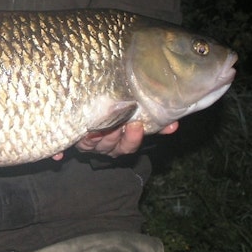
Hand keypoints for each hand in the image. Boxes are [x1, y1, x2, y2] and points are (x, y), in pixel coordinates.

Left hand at [63, 120, 179, 158]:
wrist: (95, 105)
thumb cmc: (121, 111)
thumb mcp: (138, 116)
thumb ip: (156, 122)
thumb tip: (174, 125)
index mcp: (122, 144)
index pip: (128, 146)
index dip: (133, 138)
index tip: (137, 125)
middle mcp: (106, 146)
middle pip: (112, 145)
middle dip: (116, 135)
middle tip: (119, 120)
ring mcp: (90, 143)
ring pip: (95, 142)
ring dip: (100, 132)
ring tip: (104, 119)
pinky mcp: (77, 137)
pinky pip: (79, 139)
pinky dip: (82, 135)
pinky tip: (86, 126)